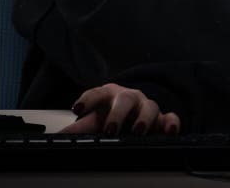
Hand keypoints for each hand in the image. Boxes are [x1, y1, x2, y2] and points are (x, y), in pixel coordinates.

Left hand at [57, 83, 181, 135]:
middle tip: (111, 128)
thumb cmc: (111, 112)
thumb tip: (58, 137)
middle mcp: (129, 98)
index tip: (77, 109)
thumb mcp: (94, 118)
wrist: (133, 108)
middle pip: (125, 100)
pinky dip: (171, 122)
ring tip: (138, 131)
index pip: (97, 93)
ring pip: (150, 106)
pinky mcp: (161, 117)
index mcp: (109, 95)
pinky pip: (170, 116)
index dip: (87, 100)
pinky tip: (170, 130)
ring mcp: (146, 106)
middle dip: (118, 113)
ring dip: (144, 118)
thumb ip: (78, 128)